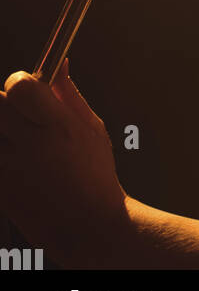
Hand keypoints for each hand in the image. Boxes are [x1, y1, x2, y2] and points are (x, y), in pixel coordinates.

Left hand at [0, 61, 128, 268]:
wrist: (88, 228)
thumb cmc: (96, 177)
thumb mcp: (93, 128)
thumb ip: (68, 93)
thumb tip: (59, 62)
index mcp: (59, 126)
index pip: (20, 86)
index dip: (20, 81)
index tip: (27, 89)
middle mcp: (32, 146)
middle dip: (4, 103)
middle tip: (16, 115)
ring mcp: (11, 170)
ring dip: (1, 128)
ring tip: (15, 139)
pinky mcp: (0, 189)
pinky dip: (1, 151)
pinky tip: (15, 160)